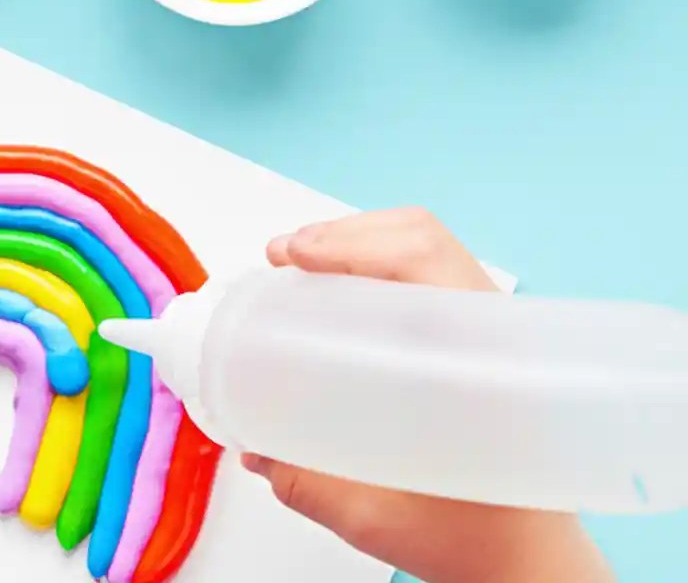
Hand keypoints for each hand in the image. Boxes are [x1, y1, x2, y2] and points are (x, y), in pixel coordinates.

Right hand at [246, 208, 612, 582]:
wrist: (531, 562)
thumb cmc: (479, 541)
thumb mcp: (376, 517)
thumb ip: (305, 483)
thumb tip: (253, 446)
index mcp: (481, 366)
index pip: (425, 261)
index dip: (352, 244)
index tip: (294, 257)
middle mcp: (496, 333)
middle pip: (422, 237)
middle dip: (343, 234)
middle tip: (286, 258)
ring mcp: (493, 332)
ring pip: (429, 248)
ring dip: (360, 242)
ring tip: (305, 265)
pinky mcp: (482, 340)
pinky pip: (434, 276)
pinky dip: (382, 264)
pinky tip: (344, 291)